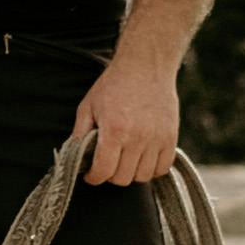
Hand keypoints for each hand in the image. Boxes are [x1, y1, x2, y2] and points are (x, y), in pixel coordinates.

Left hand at [73, 53, 179, 187]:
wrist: (145, 66)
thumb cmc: (113, 85)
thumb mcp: (88, 106)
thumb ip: (80, 133)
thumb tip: (74, 156)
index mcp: (114, 130)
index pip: (103, 171)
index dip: (93, 178)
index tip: (90, 174)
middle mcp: (137, 138)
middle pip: (123, 178)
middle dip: (110, 175)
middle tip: (107, 164)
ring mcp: (157, 138)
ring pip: (143, 176)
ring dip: (131, 173)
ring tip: (124, 160)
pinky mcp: (171, 137)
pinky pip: (163, 168)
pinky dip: (152, 168)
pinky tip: (142, 158)